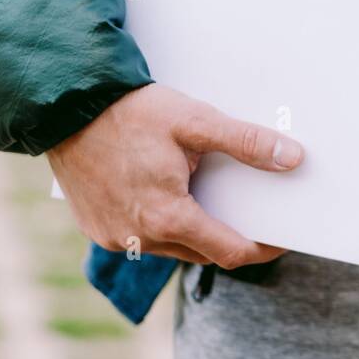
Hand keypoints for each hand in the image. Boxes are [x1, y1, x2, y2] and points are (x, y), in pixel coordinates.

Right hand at [46, 84, 302, 266]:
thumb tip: (293, 159)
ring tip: (207, 196)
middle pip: (201, 252)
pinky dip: (159, 223)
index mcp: (168, 218)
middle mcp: (139, 238)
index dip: (262, 248)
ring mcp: (113, 237)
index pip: (231, 252)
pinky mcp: (95, 228)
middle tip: (249, 211)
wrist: (64, 106)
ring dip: (192, 229)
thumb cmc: (131, 111)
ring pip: (170, 246)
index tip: (281, 238)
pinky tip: (164, 192)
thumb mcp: (195, 121)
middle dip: (228, 235)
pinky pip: (139, 237)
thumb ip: (246, 143)